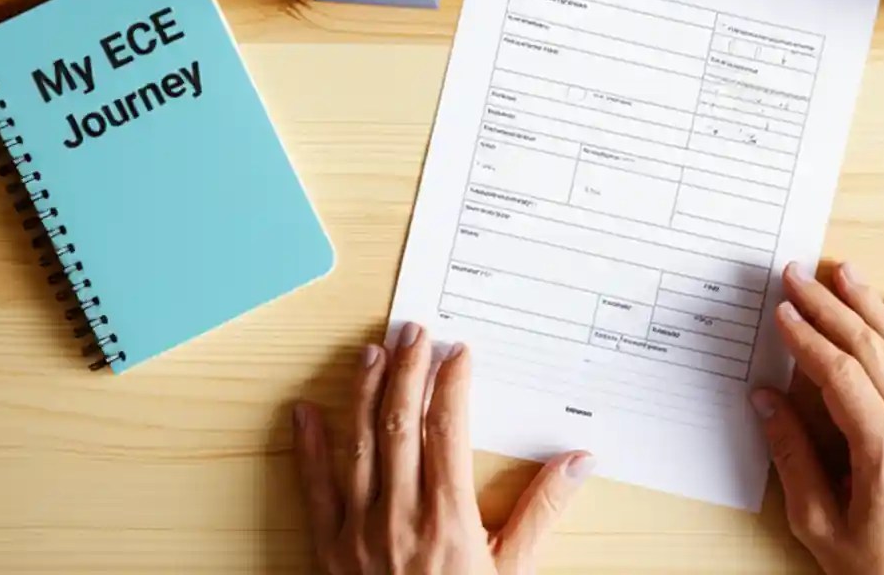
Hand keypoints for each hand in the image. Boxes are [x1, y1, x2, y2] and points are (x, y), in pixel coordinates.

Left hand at [292, 323, 594, 574]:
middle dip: (406, 370)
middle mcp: (398, 515)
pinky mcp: (326, 547)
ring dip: (363, 392)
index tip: (459, 354)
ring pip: (356, 443)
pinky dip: (307, 446)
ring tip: (371, 352)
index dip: (452, 384)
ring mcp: (356, 529)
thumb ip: (543, 511)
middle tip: (415, 332)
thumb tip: (579, 461)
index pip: (447, 429)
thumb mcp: (514, 571)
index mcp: (448, 518)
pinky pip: (313, 487)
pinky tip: (304, 411)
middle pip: (399, 423)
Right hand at [752, 262, 883, 574]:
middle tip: (800, 275)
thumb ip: (792, 455)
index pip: (840, 375)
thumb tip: (766, 400)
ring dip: (874, 308)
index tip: (781, 310)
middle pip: (873, 352)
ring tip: (847, 273)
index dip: (806, 338)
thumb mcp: (818, 523)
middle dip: (832, 308)